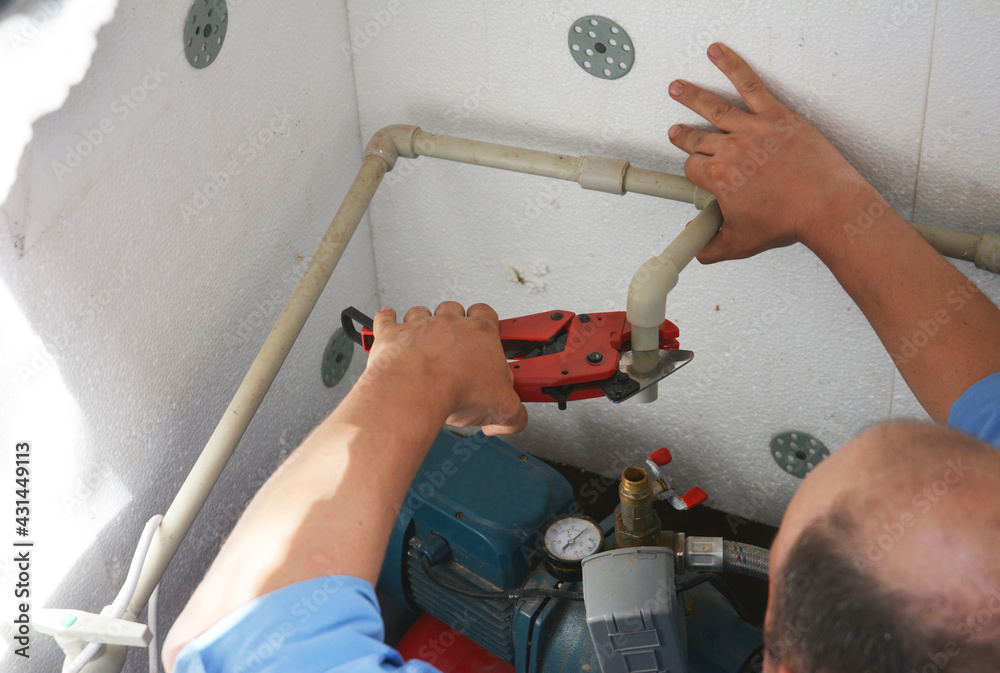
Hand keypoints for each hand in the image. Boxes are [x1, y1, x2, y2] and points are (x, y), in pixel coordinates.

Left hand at [364, 301, 526, 434]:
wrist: (417, 390)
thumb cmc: (455, 390)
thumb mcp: (502, 410)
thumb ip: (514, 415)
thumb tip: (512, 421)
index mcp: (480, 334)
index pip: (486, 313)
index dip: (485, 319)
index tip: (485, 329)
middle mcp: (449, 324)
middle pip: (453, 309)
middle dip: (453, 320)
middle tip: (454, 340)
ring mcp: (419, 327)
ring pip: (421, 312)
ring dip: (422, 322)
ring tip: (424, 339)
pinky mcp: (393, 336)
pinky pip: (387, 319)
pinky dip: (387, 320)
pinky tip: (388, 321)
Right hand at [668, 43, 878, 262]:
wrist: (827, 207)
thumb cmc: (790, 221)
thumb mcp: (743, 243)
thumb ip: (714, 246)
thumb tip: (702, 250)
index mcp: (720, 178)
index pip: (692, 167)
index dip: (693, 171)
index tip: (697, 172)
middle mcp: (731, 149)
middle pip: (698, 138)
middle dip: (684, 135)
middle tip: (677, 132)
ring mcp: (753, 129)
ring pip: (713, 108)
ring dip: (691, 96)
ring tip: (677, 88)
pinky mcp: (775, 115)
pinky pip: (749, 85)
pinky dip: (731, 66)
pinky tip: (717, 53)